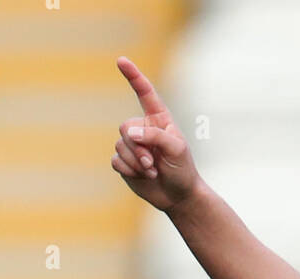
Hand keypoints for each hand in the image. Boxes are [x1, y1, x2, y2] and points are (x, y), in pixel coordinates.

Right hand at [112, 55, 198, 211]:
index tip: (121, 61)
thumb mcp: (176, 149)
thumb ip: (155, 135)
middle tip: (153, 163)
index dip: (133, 76)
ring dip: (136, 163)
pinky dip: (130, 171)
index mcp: (158, 119)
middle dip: (138, 148)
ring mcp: (132, 145)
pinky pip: (116, 161)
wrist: (178, 196)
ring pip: (120, 146)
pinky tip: (143, 177)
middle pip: (125, 128)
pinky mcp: (124, 161)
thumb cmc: (182, 170)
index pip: (144, 93)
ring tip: (152, 171)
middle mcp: (142, 128)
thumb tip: (129, 133)